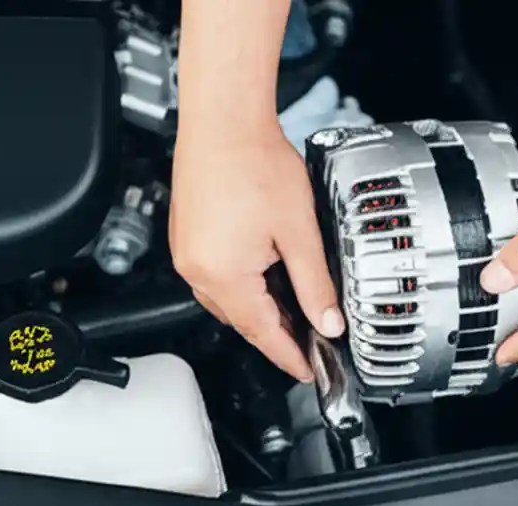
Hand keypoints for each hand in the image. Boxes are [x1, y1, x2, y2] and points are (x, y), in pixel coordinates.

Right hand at [170, 122, 343, 381]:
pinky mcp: (187, 239)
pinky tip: (267, 275)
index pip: (262, 334)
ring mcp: (188, 255)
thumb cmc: (254, 164)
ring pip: (229, 301)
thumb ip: (315, 285)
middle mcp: (198, 271)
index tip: (307, 371)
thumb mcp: (299, 233)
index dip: (289, 356)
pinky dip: (243, 286)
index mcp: (224, 276)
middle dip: (278, 334)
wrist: (224, 122)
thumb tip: (329, 322)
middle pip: (243, 321)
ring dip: (261, 308)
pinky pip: (216, 278)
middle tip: (311, 341)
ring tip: (294, 307)